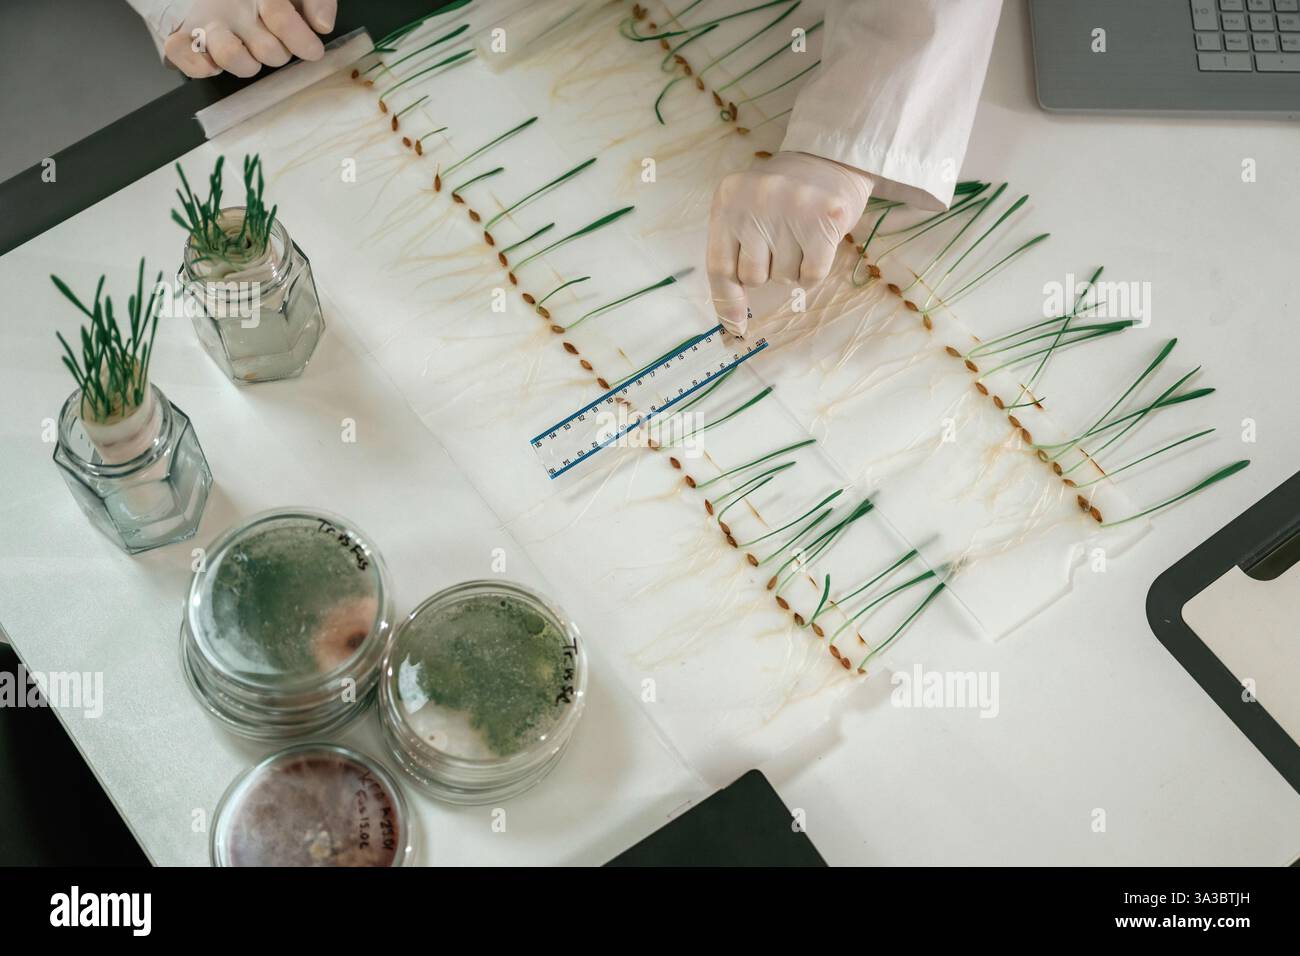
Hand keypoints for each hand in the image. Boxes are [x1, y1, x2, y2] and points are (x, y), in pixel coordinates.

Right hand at [164, 0, 336, 77]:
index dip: (300, 38)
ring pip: (229, 55)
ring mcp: (206, 22)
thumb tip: (322, 25)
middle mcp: (231, 6)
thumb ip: (316, 0)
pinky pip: (180, 53)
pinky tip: (212, 66)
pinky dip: (197, 66)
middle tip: (275, 45)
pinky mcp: (182, 36)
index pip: (278, 13)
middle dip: (278, 54)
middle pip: (266, 48)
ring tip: (250, 58)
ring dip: (247, 66)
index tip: (313, 51)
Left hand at [707, 150, 871, 335]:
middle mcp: (755, 202)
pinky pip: (812, 275)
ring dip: (792, 268)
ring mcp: (791, 208)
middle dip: (766, 272)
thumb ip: (733, 254)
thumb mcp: (745, 212)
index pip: (719, 266)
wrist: (829, 160)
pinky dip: (814, 270)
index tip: (734, 326)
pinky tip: (816, 244)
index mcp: (727, 200)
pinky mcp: (825, 218)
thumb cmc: (781, 198)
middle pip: (752, 277)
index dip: (725, 302)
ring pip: (784, 278)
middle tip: (779, 244)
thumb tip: (732, 321)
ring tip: (799, 236)